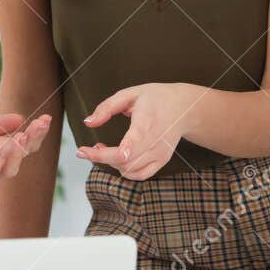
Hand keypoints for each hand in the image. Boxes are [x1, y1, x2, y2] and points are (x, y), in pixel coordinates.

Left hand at [0, 113, 51, 192]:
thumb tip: (20, 118)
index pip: (24, 142)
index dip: (36, 132)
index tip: (45, 118)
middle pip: (22, 155)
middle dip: (33, 140)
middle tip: (40, 125)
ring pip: (9, 167)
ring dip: (17, 152)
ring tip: (23, 137)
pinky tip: (0, 150)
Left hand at [76, 82, 197, 179]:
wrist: (183, 108)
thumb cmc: (155, 98)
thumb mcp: (130, 94)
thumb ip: (106, 107)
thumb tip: (88, 122)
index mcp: (148, 120)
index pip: (136, 139)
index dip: (121, 149)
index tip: (100, 148)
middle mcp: (156, 141)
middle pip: (125, 159)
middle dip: (100, 157)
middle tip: (85, 149)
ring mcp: (160, 153)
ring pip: (130, 170)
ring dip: (110, 163)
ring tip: (100, 149)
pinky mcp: (161, 161)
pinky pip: (139, 174)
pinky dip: (124, 170)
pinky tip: (116, 158)